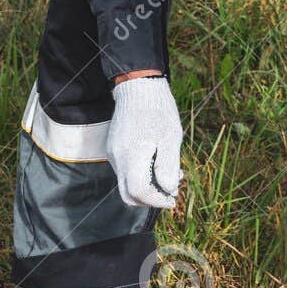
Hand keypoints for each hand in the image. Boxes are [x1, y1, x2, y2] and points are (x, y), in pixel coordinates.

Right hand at [106, 76, 182, 207]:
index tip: (173, 199)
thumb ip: (168, 166)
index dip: (157, 201)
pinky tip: (159, 163)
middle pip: (129, 194)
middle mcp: (117, 158)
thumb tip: (168, 190)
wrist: (138, 87)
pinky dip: (142, 174)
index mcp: (132, 155)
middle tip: (171, 192)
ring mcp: (113, 154)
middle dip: (151, 199)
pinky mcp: (113, 149)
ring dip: (149, 186)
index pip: (139, 192)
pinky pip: (126, 171)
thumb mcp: (171, 137)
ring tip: (173, 173)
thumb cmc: (159, 110)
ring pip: (128, 183)